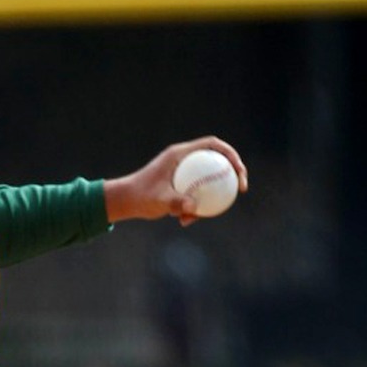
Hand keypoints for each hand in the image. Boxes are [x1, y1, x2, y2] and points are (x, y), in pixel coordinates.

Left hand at [102, 137, 247, 225]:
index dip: (231, 154)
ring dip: (211, 197)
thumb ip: (176, 202)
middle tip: (241, 189)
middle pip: (217, 160)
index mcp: (181, 154)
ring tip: (200, 216)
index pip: (213, 145)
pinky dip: (196, 207)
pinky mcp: (181, 185)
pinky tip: (186, 221)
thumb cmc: (139, 196)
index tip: (239, 172)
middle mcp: (184, 159)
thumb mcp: (158, 200)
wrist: (125, 201)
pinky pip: (198, 193)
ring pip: (208, 180)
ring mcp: (183, 172)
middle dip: (232, 173)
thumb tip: (193, 207)